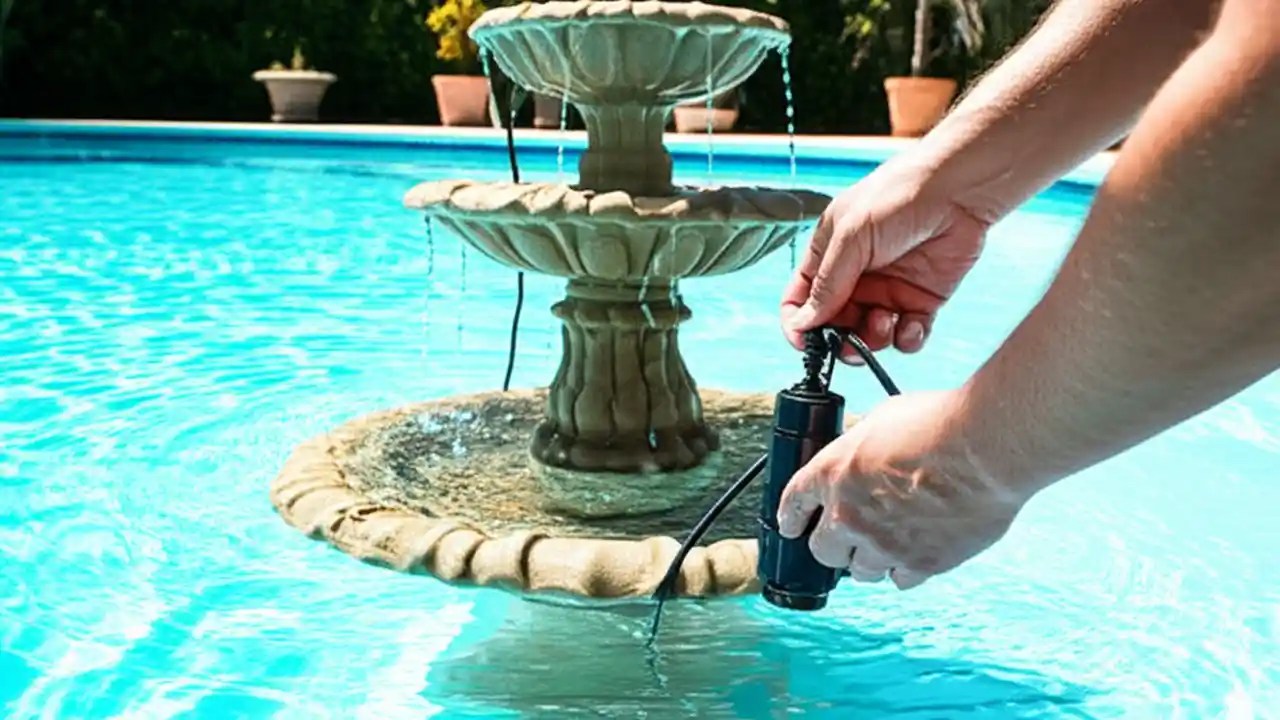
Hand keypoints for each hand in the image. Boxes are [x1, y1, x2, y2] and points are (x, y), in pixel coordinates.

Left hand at [776, 390, 1029, 588]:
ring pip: (861, 572)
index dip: (791, 518)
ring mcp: (883, 544)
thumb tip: (865, 457)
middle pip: (823, 551)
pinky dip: (905, 569)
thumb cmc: (940, 422)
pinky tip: (915, 554)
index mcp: (832, 471)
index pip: (793, 503)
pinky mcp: (921, 563)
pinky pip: (901, 579)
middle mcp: (849, 514)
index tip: (792, 528)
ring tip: (887, 544)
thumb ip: (863, 448)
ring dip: (870, 559)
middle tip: (847, 539)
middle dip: (833, 546)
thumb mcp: (884, 420)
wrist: (984, 448)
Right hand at [781, 154, 990, 358]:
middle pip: (833, 326)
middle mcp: (854, 279)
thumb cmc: (898, 197)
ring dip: (874, 339)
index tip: (806, 344)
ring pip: (869, 338)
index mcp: (828, 257)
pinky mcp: (921, 302)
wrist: (958, 189)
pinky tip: (913, 324)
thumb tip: (800, 324)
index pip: (800, 300)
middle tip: (848, 342)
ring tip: (886, 319)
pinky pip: (907, 336)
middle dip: (839, 340)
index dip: (798, 324)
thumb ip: (826, 285)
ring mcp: (887, 292)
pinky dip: (908, 339)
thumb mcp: (851, 237)